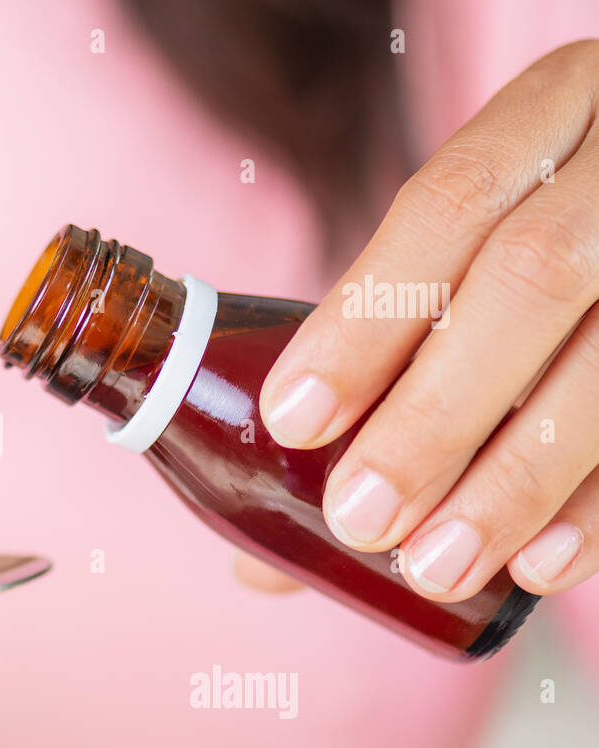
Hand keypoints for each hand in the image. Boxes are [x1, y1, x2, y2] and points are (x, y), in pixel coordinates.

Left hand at [257, 40, 598, 602]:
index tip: (292, 419)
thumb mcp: (477, 249)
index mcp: (555, 109)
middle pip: (529, 277)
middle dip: (434, 414)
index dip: (364, 316)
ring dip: (518, 479)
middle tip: (359, 518)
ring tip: (437, 566)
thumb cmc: (542, 247)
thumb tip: (263, 554)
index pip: (447, 202)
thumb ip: (382, 356)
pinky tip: (540, 564)